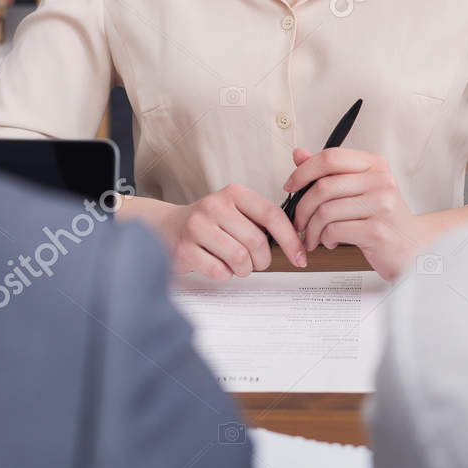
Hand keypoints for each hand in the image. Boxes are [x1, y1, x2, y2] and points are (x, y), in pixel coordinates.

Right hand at [163, 184, 307, 280]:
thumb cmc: (211, 223)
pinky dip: (224, 274)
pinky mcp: (184, 249)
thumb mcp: (236, 211)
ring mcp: (197, 226)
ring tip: (236, 264)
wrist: (166, 227)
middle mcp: (215, 205)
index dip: (290, 239)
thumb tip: (298, 241)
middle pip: (256, 241)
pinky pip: (219, 271)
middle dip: (262, 260)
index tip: (300, 257)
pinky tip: (217, 265)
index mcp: (234, 193)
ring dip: (244, 269)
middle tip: (256, 263)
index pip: (271, 214)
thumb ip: (262, 220)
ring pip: (239, 258)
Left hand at [283, 147, 423, 278]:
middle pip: (323, 186)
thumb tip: (299, 154)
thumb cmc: (383, 218)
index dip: (303, 171)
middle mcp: (381, 181)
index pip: (330, 157)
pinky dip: (325, 239)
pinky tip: (331, 242)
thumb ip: (330, 172)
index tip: (290, 186)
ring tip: (315, 236)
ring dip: (312, 229)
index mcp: (375, 164)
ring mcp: (381, 205)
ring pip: (326, 211)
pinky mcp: (377, 231)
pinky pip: (335, 231)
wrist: (414, 247)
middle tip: (299, 222)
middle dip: (303, 208)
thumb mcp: (359, 189)